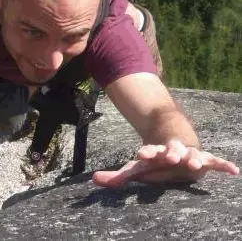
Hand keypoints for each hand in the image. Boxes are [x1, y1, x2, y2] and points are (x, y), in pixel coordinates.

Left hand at [92, 139, 238, 187]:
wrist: (175, 141)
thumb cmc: (154, 160)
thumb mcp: (137, 168)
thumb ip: (118, 176)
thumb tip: (94, 180)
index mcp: (155, 153)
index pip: (149, 152)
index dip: (146, 152)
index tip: (141, 153)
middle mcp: (171, 151)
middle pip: (170, 150)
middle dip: (170, 152)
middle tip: (169, 155)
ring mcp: (188, 154)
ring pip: (191, 154)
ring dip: (193, 158)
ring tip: (194, 164)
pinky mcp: (203, 158)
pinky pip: (214, 161)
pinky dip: (223, 165)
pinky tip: (233, 171)